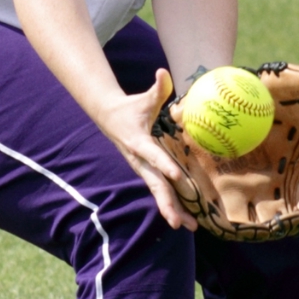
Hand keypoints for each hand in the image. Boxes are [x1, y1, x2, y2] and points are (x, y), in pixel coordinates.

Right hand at [97, 68, 197, 231]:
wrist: (110, 119)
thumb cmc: (130, 108)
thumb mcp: (143, 98)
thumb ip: (157, 88)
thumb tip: (163, 72)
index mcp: (139, 143)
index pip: (153, 156)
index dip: (164, 165)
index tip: (177, 176)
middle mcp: (140, 161)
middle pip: (154, 185)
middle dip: (167, 203)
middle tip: (178, 221)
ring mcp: (143, 170)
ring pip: (159, 193)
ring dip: (173, 210)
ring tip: (189, 227)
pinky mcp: (148, 173)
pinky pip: (161, 192)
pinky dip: (173, 206)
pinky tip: (187, 221)